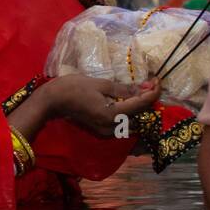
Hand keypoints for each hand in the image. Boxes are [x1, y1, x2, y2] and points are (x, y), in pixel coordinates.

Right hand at [44, 75, 158, 137]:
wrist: (53, 100)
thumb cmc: (74, 88)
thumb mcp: (101, 84)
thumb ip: (124, 89)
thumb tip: (145, 88)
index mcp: (112, 115)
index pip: (141, 104)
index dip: (153, 92)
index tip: (157, 79)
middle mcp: (112, 126)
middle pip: (140, 114)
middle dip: (148, 99)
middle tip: (151, 83)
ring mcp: (107, 130)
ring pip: (133, 120)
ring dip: (140, 106)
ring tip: (142, 90)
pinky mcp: (102, 129)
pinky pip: (123, 122)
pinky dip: (130, 111)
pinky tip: (129, 100)